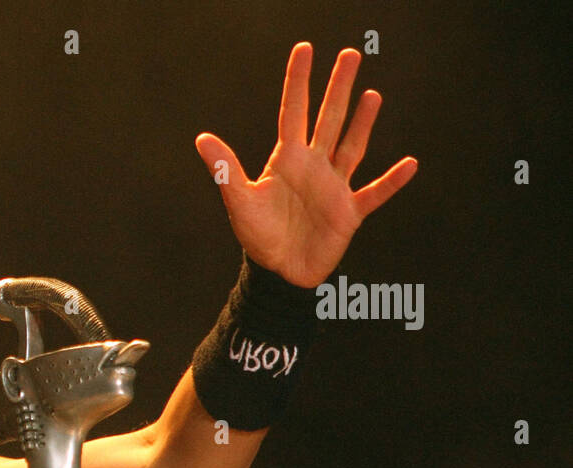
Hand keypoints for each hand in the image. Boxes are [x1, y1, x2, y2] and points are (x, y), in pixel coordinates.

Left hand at [195, 42, 417, 287]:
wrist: (278, 273)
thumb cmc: (258, 236)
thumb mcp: (240, 201)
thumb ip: (225, 170)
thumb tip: (202, 139)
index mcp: (287, 160)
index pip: (293, 112)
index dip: (298, 81)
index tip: (305, 49)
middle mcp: (313, 167)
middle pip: (329, 119)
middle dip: (338, 88)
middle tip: (350, 54)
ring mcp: (334, 187)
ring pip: (352, 147)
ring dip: (363, 122)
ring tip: (372, 94)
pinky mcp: (349, 212)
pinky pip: (375, 193)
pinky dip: (392, 181)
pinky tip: (410, 164)